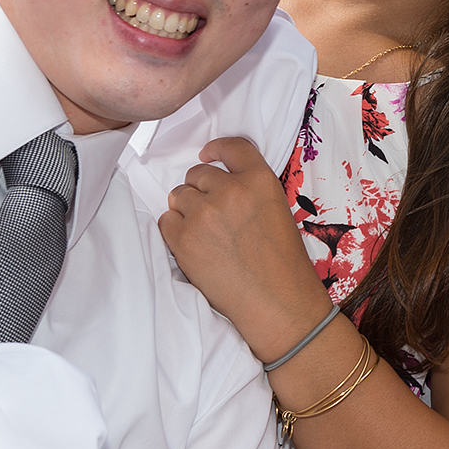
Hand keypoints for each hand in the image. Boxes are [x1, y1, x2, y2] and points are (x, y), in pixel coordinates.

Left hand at [159, 137, 331, 361]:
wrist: (276, 301)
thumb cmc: (282, 263)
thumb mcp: (277, 210)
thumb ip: (250, 190)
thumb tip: (217, 185)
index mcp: (260, 180)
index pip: (232, 147)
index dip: (215, 149)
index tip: (207, 155)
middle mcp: (230, 189)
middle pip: (197, 173)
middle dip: (200, 189)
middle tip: (211, 214)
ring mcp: (203, 213)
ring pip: (178, 196)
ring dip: (186, 210)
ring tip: (204, 234)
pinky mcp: (183, 238)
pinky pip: (165, 221)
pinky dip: (174, 231)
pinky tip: (194, 247)